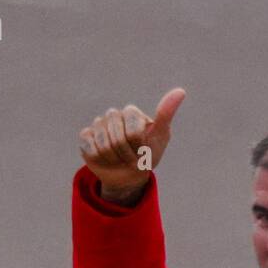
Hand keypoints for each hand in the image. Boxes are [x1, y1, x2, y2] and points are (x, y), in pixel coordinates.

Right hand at [78, 87, 185, 204]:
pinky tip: (104, 159)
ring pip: (103, 144)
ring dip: (113, 159)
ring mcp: (98, 125)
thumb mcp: (160, 137)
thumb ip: (166, 114)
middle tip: (130, 158)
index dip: (138, 148)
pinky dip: (99, 158)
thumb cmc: (147, 155)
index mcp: (131, 112)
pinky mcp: (86, 137)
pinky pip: (89, 146)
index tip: (142, 152)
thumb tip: (181, 91)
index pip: (133, 132)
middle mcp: (113, 115)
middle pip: (118, 139)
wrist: (129, 176)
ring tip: (118, 159)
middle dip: (126, 155)